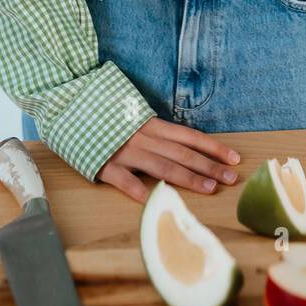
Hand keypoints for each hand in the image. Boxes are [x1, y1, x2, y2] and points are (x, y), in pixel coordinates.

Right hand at [96, 115, 240, 202]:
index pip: (190, 137)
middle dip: (209, 166)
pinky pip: (122, 178)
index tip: (235, 157)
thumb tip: (182, 149)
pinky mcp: (104, 163)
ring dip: (187, 178)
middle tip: (231, 179)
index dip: (213, 147)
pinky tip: (149, 199)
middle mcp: (143, 137)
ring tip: (209, 189)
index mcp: (152, 125)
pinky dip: (136, 188)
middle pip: (182, 154)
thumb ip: (155, 133)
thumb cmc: (106, 117)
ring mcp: (124, 150)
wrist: (71, 106)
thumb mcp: (134, 119)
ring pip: (161, 166)